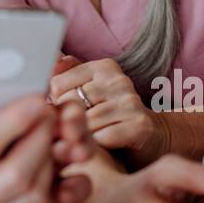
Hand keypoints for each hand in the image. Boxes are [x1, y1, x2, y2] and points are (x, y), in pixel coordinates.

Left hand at [50, 56, 168, 163]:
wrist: (150, 136)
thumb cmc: (111, 113)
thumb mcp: (89, 90)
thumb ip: (68, 74)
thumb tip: (53, 58)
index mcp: (103, 67)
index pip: (58, 83)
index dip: (55, 103)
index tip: (62, 112)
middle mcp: (119, 80)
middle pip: (71, 103)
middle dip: (66, 121)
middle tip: (71, 129)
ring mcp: (131, 102)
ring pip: (86, 122)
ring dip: (82, 135)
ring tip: (87, 137)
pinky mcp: (140, 125)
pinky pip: (103, 137)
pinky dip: (98, 144)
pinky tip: (103, 144)